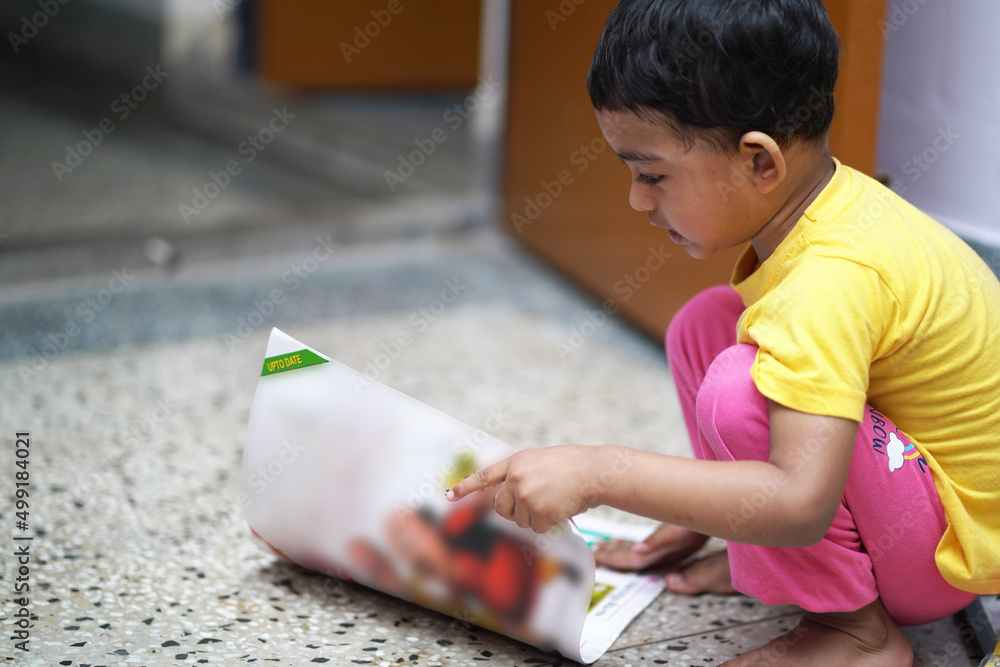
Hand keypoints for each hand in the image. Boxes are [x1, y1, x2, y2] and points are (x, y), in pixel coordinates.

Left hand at [446, 445, 604, 533]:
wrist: (593, 471)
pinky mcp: (536, 510)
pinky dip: (549, 524)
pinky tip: (560, 508)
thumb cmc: (573, 466)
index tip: (450, 496)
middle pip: (501, 508)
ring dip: (537, 517)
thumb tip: (509, 499)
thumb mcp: (541, 462)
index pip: (485, 476)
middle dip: (515, 512)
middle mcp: (515, 477)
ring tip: (554, 500)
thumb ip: (521, 475)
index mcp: (516, 462)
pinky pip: (536, 527)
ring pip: (520, 520)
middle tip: (536, 504)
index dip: (466, 487)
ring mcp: (525, 494)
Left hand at [593, 523, 707, 570]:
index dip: (613, 560)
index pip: (632, 561)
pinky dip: (629, 545)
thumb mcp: (681, 527)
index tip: (596, 556)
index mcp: (662, 552)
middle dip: (611, 556)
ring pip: (636, 553)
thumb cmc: (698, 521)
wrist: (718, 516)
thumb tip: (639, 551)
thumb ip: (661, 540)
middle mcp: (662, 553)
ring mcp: (666, 549)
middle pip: (631, 559)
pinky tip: (620, 541)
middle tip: (593, 551)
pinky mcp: (670, 542)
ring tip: (601, 547)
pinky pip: (643, 548)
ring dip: (618, 550)